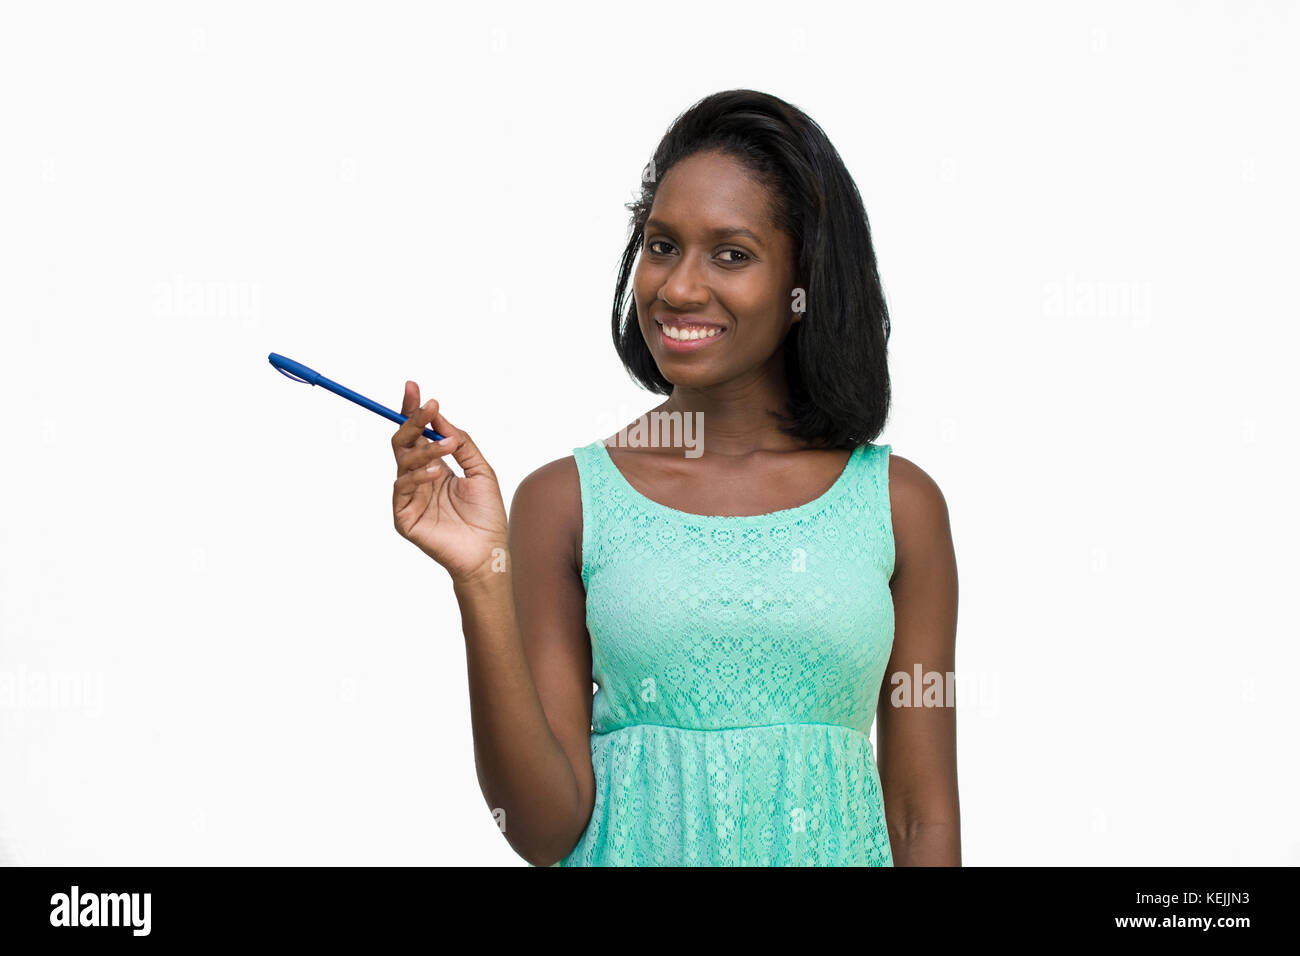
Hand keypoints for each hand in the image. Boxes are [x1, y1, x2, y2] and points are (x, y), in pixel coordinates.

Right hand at [391, 381, 507, 582]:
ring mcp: (409, 497)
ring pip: (404, 460)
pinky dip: (418, 475)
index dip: (412, 410)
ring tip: (448, 447)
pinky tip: (436, 472)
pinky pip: (401, 488)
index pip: (417, 433)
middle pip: (404, 441)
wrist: (488, 551)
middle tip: (427, 405)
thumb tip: (440, 415)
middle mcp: (418, 478)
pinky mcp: (403, 516)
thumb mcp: (480, 469)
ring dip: (426, 448)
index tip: (413, 387)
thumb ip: (462, 442)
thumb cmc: (486, 515)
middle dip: (414, 419)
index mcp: (434, 466)